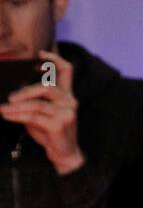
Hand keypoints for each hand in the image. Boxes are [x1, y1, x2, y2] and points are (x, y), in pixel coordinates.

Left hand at [0, 48, 83, 172]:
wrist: (63, 153)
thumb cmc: (50, 131)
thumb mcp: (41, 112)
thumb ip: (33, 100)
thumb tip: (11, 92)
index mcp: (67, 95)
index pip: (67, 71)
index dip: (55, 59)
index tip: (39, 54)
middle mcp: (70, 102)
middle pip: (47, 87)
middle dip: (25, 91)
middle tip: (10, 97)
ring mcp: (66, 114)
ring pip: (37, 104)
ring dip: (16, 106)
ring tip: (3, 109)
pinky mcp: (59, 125)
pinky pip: (34, 116)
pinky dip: (17, 116)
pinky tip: (7, 116)